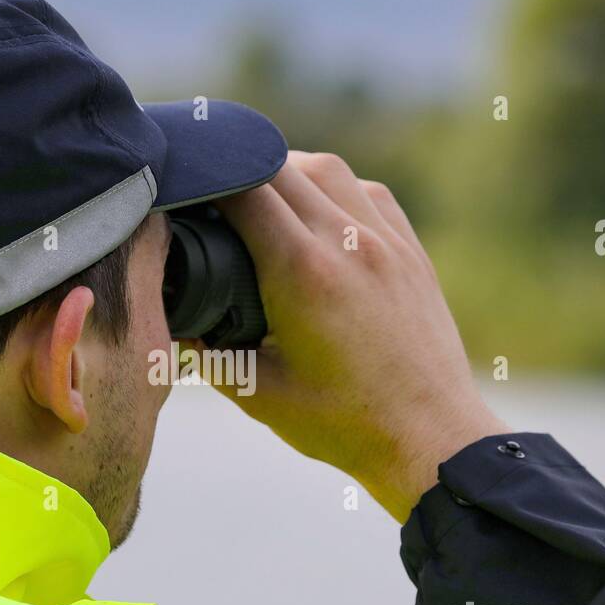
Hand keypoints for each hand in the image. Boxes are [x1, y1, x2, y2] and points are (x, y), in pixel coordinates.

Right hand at [212, 151, 508, 521]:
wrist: (430, 438)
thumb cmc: (344, 424)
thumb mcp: (258, 394)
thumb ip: (207, 353)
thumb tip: (174, 324)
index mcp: (302, 273)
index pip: (244, 190)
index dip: (207, 182)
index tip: (185, 192)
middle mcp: (348, 242)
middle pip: (281, 166)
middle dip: (239, 170)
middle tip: (214, 194)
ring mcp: (386, 242)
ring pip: (328, 169)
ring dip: (287, 171)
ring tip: (262, 198)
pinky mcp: (411, 251)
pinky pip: (368, 192)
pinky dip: (334, 188)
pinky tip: (318, 214)